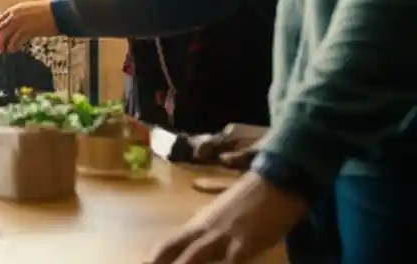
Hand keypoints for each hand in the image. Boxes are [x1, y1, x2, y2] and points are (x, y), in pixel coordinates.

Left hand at [0, 0, 57, 53]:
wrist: (58, 12)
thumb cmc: (43, 12)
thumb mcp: (25, 11)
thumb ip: (14, 19)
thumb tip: (5, 32)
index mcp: (11, 11)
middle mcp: (13, 16)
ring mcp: (20, 23)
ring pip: (3, 37)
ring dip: (1, 46)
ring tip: (3, 51)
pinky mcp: (28, 30)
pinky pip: (15, 41)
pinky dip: (12, 47)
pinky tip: (13, 50)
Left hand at [149, 171, 308, 263]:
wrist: (280, 180)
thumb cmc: (256, 190)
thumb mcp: (228, 195)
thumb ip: (210, 193)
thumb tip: (198, 186)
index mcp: (201, 221)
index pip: (169, 243)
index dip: (155, 257)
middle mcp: (205, 229)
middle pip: (172, 249)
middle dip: (159, 261)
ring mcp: (223, 236)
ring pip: (192, 257)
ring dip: (182, 263)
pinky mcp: (245, 244)